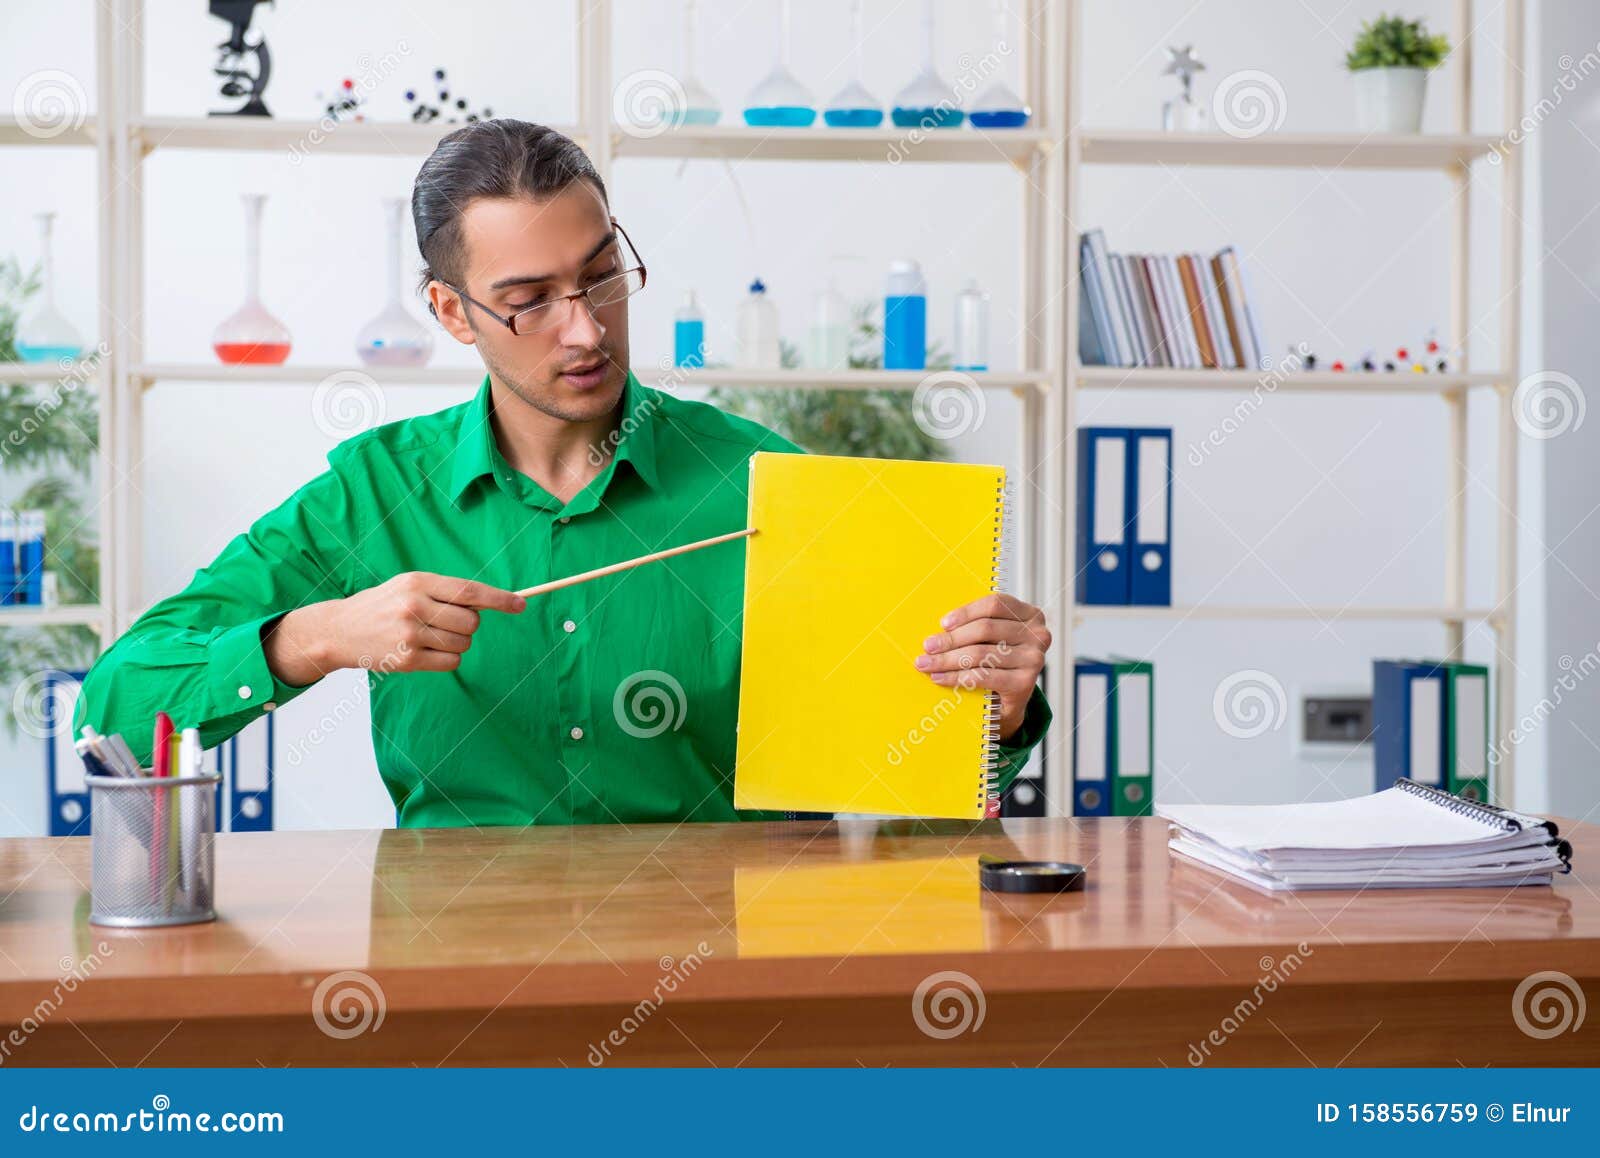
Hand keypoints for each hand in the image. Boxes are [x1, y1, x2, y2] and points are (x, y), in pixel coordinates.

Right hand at [264, 571, 525, 685]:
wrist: (339, 629)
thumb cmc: (383, 606)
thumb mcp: (410, 586)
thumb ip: (446, 592)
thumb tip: (489, 604)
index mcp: (419, 582)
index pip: (470, 591)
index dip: (500, 599)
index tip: (521, 605)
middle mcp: (415, 605)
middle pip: (472, 622)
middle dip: (467, 626)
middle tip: (444, 623)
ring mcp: (410, 634)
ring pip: (463, 644)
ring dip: (456, 644)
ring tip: (430, 637)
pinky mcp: (407, 659)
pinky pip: (451, 663)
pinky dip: (447, 660)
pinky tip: (426, 652)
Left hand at [914, 593, 1049, 740]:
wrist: (1009, 700)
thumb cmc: (997, 662)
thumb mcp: (992, 638)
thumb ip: (975, 625)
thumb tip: (939, 626)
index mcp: (1030, 614)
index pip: (995, 605)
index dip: (966, 612)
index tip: (943, 624)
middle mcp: (1038, 634)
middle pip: (986, 629)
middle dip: (951, 639)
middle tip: (928, 646)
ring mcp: (1034, 659)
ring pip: (980, 653)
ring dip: (948, 659)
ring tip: (927, 664)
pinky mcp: (1025, 683)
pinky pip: (982, 676)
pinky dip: (956, 677)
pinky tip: (940, 678)